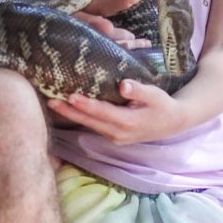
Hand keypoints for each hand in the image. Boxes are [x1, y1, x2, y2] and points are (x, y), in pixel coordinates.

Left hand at [46, 80, 194, 144]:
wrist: (172, 123)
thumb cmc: (163, 105)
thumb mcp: (155, 95)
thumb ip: (139, 90)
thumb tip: (123, 85)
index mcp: (128, 123)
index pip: (103, 113)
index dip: (86, 105)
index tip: (70, 96)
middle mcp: (118, 134)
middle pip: (90, 121)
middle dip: (69, 112)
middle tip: (51, 101)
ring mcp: (114, 137)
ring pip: (89, 125)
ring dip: (71, 115)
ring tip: (53, 103)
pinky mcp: (112, 135)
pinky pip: (93, 126)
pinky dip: (80, 117)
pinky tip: (68, 108)